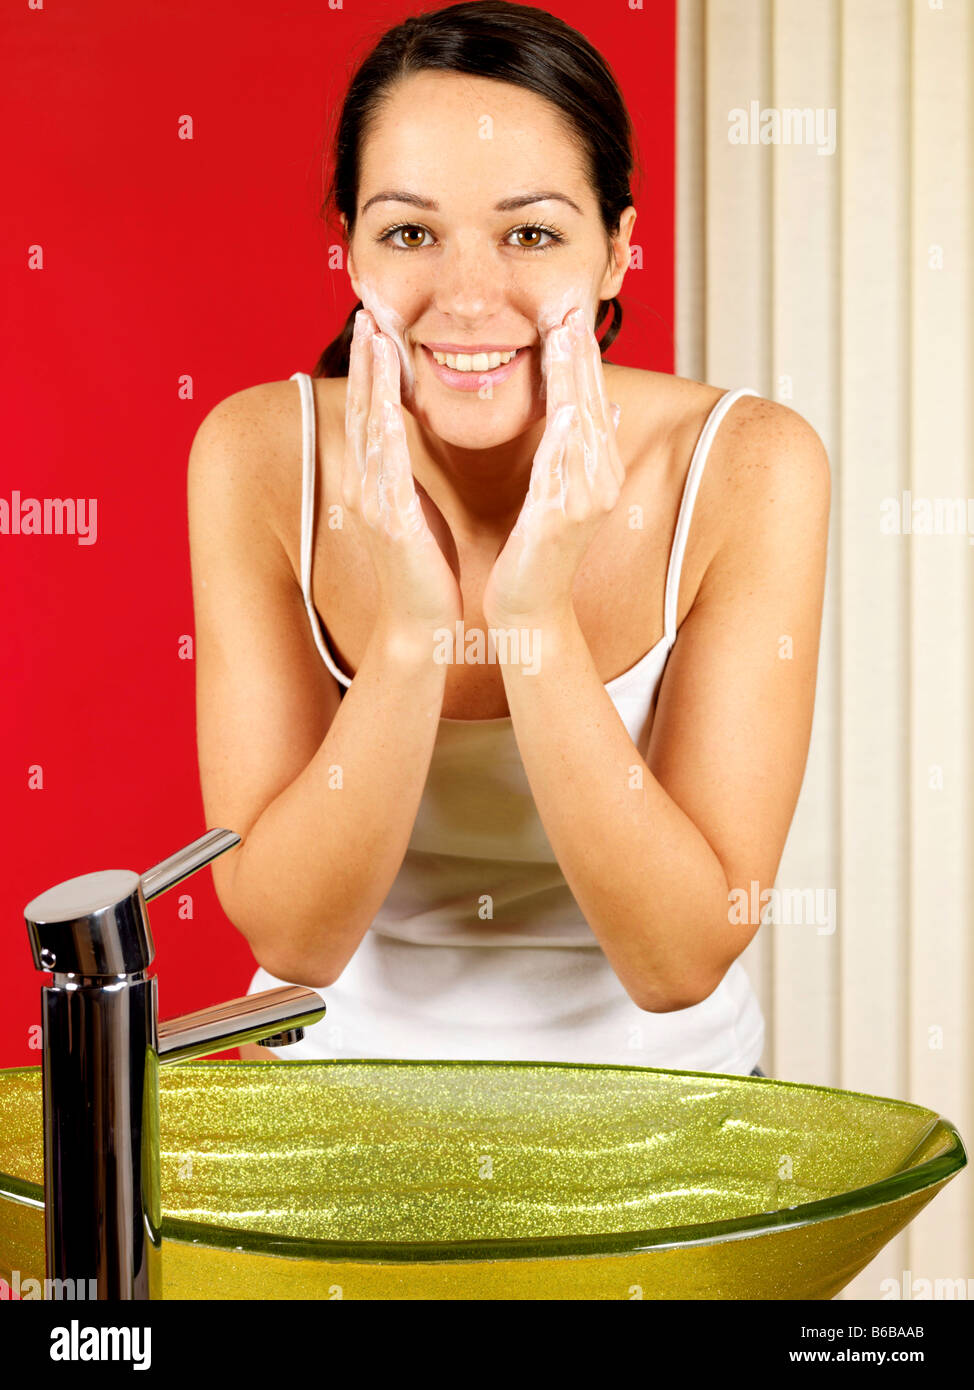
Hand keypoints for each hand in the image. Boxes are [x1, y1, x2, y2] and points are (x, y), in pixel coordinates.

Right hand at [343, 309, 462, 635]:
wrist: (422, 624)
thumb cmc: (427, 569)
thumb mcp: (417, 508)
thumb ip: (410, 473)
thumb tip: (415, 442)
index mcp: (375, 479)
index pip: (370, 410)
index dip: (370, 365)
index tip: (376, 322)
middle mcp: (364, 484)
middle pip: (359, 406)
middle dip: (362, 357)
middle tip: (366, 308)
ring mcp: (371, 501)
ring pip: (365, 425)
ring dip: (367, 378)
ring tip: (371, 335)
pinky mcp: (388, 520)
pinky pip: (384, 463)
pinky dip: (382, 425)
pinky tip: (384, 397)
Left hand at [482, 307, 623, 627]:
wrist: (527, 611)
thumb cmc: (528, 554)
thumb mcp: (549, 494)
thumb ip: (561, 453)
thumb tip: (584, 410)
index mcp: (592, 468)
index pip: (587, 398)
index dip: (579, 355)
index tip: (565, 312)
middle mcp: (600, 475)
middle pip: (593, 399)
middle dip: (582, 351)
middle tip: (569, 301)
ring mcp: (589, 493)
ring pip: (585, 418)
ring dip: (575, 372)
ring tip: (564, 329)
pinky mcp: (569, 510)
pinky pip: (567, 453)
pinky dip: (565, 418)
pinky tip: (561, 391)